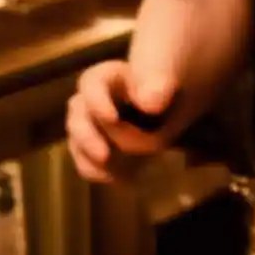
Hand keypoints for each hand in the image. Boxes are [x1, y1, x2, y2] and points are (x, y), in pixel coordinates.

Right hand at [66, 60, 175, 183]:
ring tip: (105, 174)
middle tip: (103, 155)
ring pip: (77, 137)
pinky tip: (114, 179)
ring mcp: (92, 123)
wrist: (177, 97)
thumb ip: (157, 85)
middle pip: (78, 112)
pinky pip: (86, 158)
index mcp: (109, 76)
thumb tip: (150, 104)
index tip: (111, 118)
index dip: (97, 101)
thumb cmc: (168, 81)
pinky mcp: (98, 145)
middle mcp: (93, 98)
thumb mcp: (168, 75)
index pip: (92, 83)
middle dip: (86, 135)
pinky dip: (95, 170)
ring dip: (86, 155)